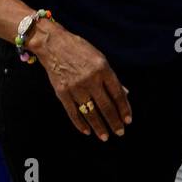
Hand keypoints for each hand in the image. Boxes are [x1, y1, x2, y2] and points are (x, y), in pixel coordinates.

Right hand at [29, 22, 130, 140]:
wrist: (53, 44)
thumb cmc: (80, 49)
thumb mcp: (100, 58)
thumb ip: (111, 77)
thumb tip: (125, 94)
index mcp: (103, 69)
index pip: (117, 94)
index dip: (124, 109)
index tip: (128, 120)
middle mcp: (90, 79)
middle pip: (106, 106)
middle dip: (114, 122)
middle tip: (120, 133)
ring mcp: (75, 87)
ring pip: (90, 113)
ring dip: (99, 127)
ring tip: (105, 137)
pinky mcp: (62, 93)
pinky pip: (73, 113)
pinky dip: (80, 124)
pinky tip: (87, 131)